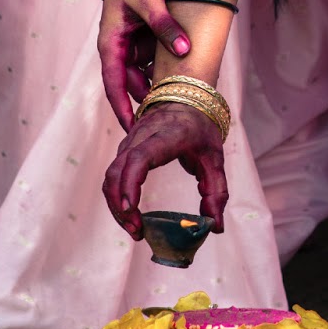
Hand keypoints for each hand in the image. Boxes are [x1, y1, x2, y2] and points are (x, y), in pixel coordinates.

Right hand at [97, 0, 190, 131]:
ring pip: (145, 73)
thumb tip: (184, 52)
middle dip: (147, 103)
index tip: (134, 132)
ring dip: (159, 85)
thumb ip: (165, 26)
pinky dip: (166, 68)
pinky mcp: (143, 38)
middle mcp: (118, 49)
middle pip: (132, 85)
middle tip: (168, 122)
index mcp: (111, 45)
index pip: (114, 86)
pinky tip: (186, 76)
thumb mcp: (150, 1)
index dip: (123, 110)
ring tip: (182, 104)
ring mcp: (131, 44)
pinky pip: (154, 60)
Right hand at [103, 101, 227, 240]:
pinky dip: (116, 196)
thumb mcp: (216, 159)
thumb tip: (215, 227)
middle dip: (121, 205)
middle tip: (137, 232)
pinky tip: (130, 214)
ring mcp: (130, 140)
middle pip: (118, 171)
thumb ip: (217, 192)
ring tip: (134, 229)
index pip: (141, 157)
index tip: (132, 209)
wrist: (185, 97)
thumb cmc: (201, 128)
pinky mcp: (124, 148)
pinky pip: (112, 174)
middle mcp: (143, 136)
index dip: (131, 184)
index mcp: (169, 136)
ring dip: (116, 204)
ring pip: (110, 174)